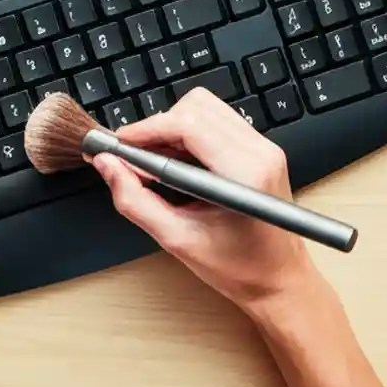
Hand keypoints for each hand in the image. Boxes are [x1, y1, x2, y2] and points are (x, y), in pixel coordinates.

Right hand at [91, 88, 315, 311]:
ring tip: (157, 165)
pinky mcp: (261, 150)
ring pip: (207, 108)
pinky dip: (191, 136)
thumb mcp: (178, 239)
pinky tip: (179, 167)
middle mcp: (260, 152)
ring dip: (174, 129)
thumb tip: (108, 165)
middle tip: (135, 157)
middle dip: (159, 127)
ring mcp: (265, 148)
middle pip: (196, 106)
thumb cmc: (240, 268)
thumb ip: (135, 200)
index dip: (146, 129)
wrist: (279, 281)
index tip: (119, 144)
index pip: (188, 125)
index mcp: (244, 174)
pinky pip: (219, 123)